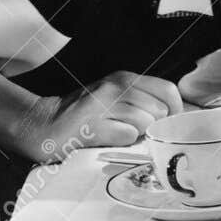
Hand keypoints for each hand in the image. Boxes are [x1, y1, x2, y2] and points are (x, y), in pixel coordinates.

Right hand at [28, 71, 183, 160]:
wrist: (43, 124)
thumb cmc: (85, 114)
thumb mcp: (116, 96)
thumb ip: (144, 100)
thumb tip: (177, 116)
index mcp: (125, 78)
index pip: (168, 90)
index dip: (175, 109)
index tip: (167, 121)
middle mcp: (116, 86)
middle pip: (159, 110)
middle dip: (151, 125)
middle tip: (132, 129)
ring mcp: (103, 104)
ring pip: (145, 122)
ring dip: (136, 134)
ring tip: (116, 132)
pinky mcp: (92, 124)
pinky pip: (127, 135)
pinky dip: (122, 141)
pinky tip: (107, 138)